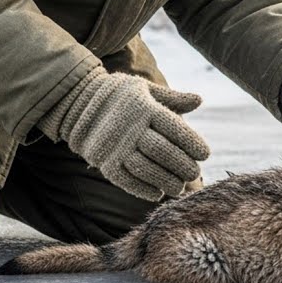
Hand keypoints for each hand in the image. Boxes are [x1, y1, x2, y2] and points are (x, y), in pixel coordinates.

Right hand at [37, 70, 209, 200]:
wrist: (76, 102)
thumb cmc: (118, 95)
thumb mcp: (144, 89)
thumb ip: (172, 98)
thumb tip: (200, 100)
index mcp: (144, 107)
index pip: (175, 128)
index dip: (193, 143)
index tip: (205, 155)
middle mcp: (131, 127)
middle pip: (163, 151)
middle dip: (183, 165)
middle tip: (195, 174)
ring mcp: (116, 146)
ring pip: (147, 169)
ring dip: (166, 181)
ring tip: (179, 188)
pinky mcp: (104, 162)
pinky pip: (127, 181)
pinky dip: (143, 190)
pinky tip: (157, 193)